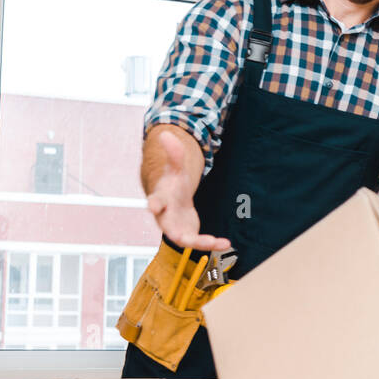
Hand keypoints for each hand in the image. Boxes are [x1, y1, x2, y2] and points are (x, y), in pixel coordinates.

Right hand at [145, 130, 230, 251]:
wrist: (175, 201)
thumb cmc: (173, 185)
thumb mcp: (176, 170)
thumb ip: (174, 155)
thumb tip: (166, 134)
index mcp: (160, 200)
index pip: (154, 201)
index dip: (153, 204)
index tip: (153, 206)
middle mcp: (165, 218)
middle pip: (167, 227)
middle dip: (174, 232)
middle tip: (183, 238)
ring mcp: (176, 229)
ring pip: (184, 240)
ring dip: (200, 242)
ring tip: (217, 242)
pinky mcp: (188, 236)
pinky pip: (199, 243)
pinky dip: (212, 244)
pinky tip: (226, 243)